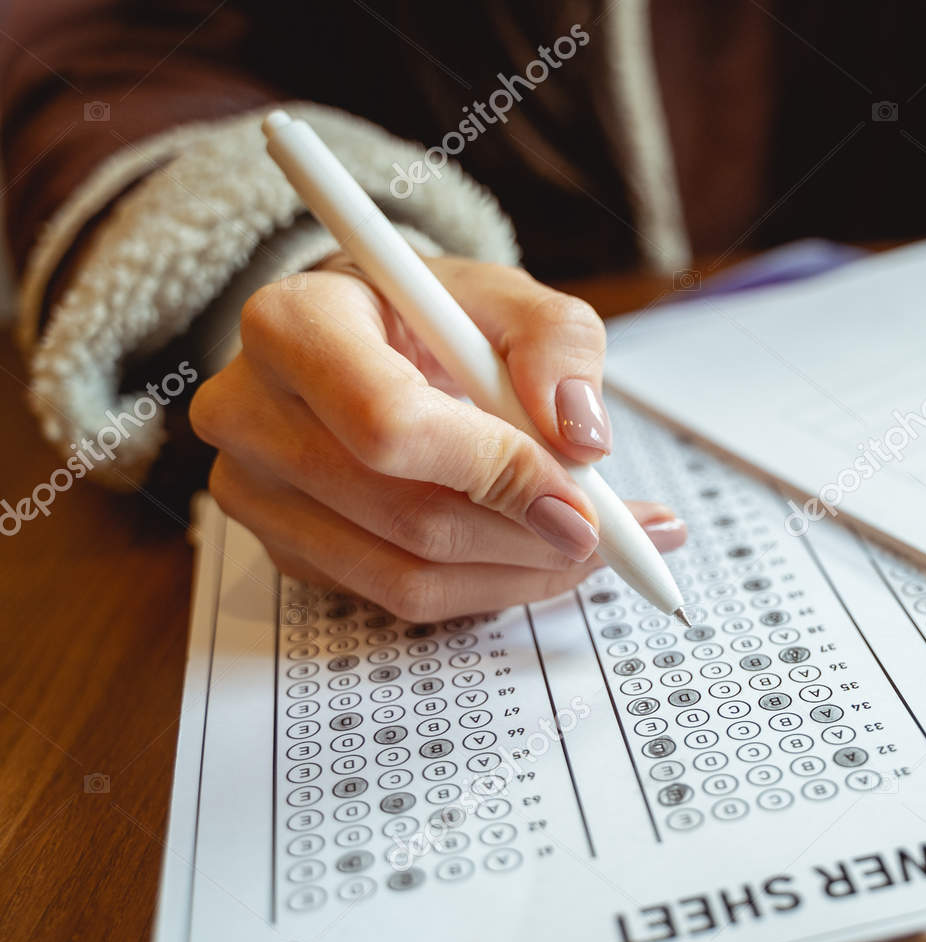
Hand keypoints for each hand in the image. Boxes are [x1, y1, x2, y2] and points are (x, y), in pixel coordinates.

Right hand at [191, 254, 685, 620]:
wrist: (364, 341)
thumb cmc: (428, 315)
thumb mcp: (505, 297)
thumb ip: (557, 344)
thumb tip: (582, 437)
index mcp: (293, 325)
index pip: (391, 427)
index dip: (496, 473)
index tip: (582, 499)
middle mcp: (251, 413)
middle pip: (407, 516)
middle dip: (529, 538)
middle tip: (614, 534)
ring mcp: (257, 493)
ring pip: (406, 578)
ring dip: (520, 575)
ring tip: (594, 546)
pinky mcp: (284, 550)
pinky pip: (397, 600)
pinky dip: (486, 588)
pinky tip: (533, 552)